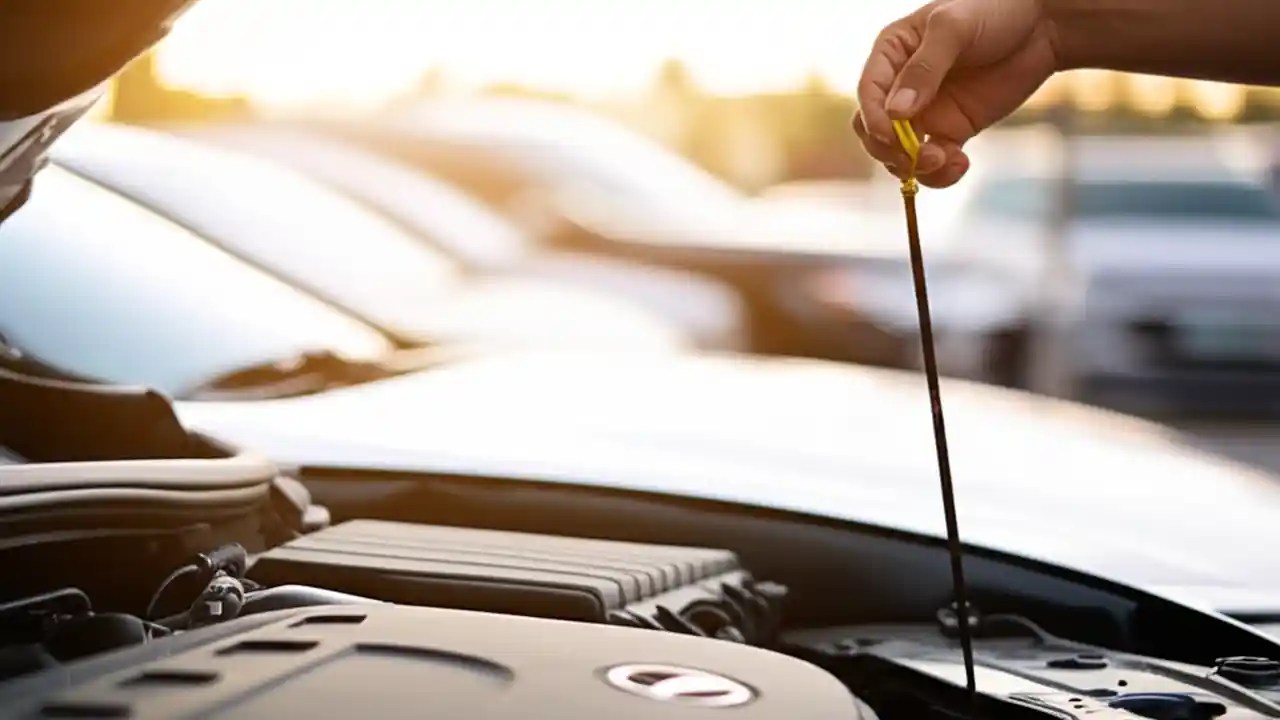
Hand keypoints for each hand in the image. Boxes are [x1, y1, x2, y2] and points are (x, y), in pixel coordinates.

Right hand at [853, 0, 1061, 187]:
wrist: (1043, 25)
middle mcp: (902, 85)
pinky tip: (961, 164)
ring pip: (899, 152)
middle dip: (890, 149)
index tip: (891, 136)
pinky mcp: (951, 130)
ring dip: (915, 166)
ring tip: (945, 162)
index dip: (874, 118)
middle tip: (919, 158)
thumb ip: (924, 69)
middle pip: (875, 129)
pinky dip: (940, 173)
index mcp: (892, 53)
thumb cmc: (995, 10)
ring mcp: (926, 111)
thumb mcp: (955, 29)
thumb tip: (895, 113)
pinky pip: (933, 162)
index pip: (869, 92)